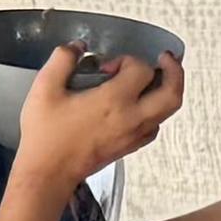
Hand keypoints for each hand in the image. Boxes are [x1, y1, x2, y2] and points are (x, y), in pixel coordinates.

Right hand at [16, 47, 182, 192]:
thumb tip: (77, 47)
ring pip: (168, 111)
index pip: (142, 70)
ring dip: (167, 90)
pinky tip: (141, 105)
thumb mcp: (45, 88)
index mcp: (114, 101)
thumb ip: (62, 60)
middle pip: (173, 93)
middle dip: (174, 71)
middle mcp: (131, 118)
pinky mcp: (130, 147)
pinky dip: (156, 111)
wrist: (48, 172)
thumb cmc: (46, 134)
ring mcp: (134, 135)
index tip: (108, 66)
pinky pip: (155, 126)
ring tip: (156, 78)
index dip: (128, 59)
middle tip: (165, 59)